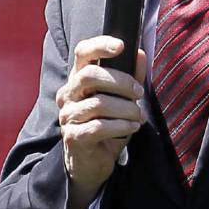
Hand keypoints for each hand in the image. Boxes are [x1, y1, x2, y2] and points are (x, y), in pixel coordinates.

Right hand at [55, 35, 147, 208]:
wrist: (91, 163)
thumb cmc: (107, 125)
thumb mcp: (121, 99)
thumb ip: (131, 77)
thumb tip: (140, 54)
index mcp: (79, 79)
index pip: (82, 53)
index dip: (100, 45)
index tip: (121, 46)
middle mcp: (68, 94)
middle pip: (89, 75)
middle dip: (121, 82)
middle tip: (139, 93)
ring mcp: (67, 116)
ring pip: (98, 103)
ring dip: (127, 109)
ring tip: (139, 117)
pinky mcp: (73, 137)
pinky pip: (99, 126)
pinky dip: (121, 126)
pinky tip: (132, 128)